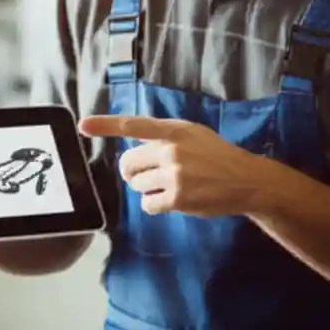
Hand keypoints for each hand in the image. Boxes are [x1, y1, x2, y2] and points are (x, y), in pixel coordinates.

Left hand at [78, 115, 263, 216]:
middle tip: (148, 175)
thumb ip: (164, 136)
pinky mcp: (178, 198)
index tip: (83, 125)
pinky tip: (173, 200)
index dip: (106, 125)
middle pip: (128, 163)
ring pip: (136, 185)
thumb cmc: (217, 156)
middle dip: (133, 172)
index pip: (133, 124)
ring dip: (147, 189)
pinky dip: (155, 205)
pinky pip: (148, 204)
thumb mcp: (193, 134)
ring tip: (171, 186)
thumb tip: (134, 144)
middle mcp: (171, 149)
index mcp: (174, 130)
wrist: (246, 180)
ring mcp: (174, 175)